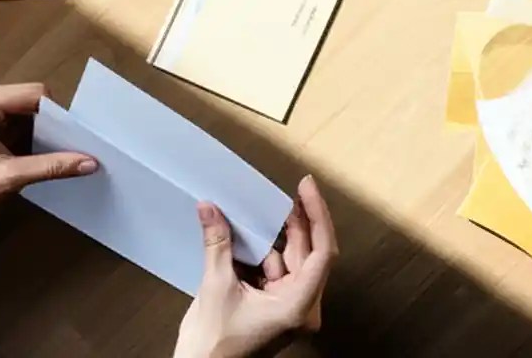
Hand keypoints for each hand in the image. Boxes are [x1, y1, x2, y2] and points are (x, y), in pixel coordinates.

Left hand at [0, 83, 96, 235]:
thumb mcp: (8, 179)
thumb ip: (51, 166)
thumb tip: (92, 162)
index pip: (33, 94)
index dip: (56, 115)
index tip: (70, 140)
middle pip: (23, 96)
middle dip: (41, 122)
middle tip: (52, 149)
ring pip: (13, 103)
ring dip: (26, 126)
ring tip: (29, 153)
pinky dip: (12, 127)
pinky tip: (12, 150)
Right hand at [175, 176, 336, 357]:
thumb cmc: (215, 346)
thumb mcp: (216, 287)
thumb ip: (217, 243)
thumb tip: (210, 209)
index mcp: (298, 306)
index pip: (321, 252)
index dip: (317, 215)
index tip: (306, 189)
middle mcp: (302, 308)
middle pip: (308, 254)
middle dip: (295, 223)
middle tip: (284, 193)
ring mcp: (290, 309)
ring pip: (291, 261)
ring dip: (274, 239)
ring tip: (256, 214)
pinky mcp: (277, 308)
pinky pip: (277, 272)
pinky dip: (263, 255)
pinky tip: (247, 239)